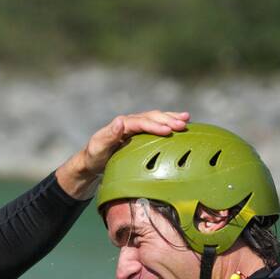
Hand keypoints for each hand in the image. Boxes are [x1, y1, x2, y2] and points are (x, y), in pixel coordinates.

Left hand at [56, 110, 190, 199]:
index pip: (141, 122)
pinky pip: (156, 126)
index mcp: (121, 124)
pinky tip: (180, 126)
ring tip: (187, 119)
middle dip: (168, 120)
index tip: (168, 130)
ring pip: (156, 118)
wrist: (92, 161)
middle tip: (183, 125)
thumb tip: (120, 121)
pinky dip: (168, 124)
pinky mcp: (139, 134)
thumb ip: (108, 135)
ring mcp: (136, 127)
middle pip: (151, 117)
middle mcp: (130, 122)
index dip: (154, 125)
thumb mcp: (98, 147)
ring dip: (171, 118)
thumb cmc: (94, 156)